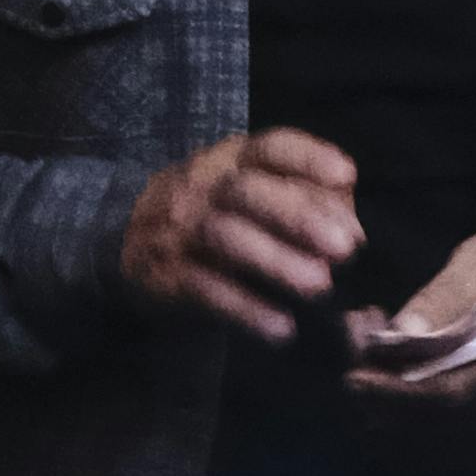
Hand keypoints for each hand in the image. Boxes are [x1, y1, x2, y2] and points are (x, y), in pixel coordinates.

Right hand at [122, 126, 363, 346]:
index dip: (308, 157)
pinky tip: (281, 328)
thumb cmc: (209, 215)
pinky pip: (205, 290)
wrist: (123, 242)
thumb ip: (301, 200)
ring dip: (277, 261)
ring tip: (320, 287)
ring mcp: (178, 229)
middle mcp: (202, 186)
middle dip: (299, 217)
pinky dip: (246, 309)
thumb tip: (352, 225)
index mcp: (230, 159)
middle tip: (345, 248)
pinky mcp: (165, 276)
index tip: (346, 176)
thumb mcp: (246, 193)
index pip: (269, 147)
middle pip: (247, 191)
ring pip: (226, 238)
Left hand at [342, 226, 475, 425]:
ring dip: (382, 409)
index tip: (354, 377)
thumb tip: (404, 333)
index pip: (449, 394)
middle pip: (430, 423)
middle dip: (379, 395)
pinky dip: (396, 423)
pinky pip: (429, 448)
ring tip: (366, 360)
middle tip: (353, 352)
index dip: (395, 392)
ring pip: (423, 441)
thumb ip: (444, 297)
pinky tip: (383, 387)